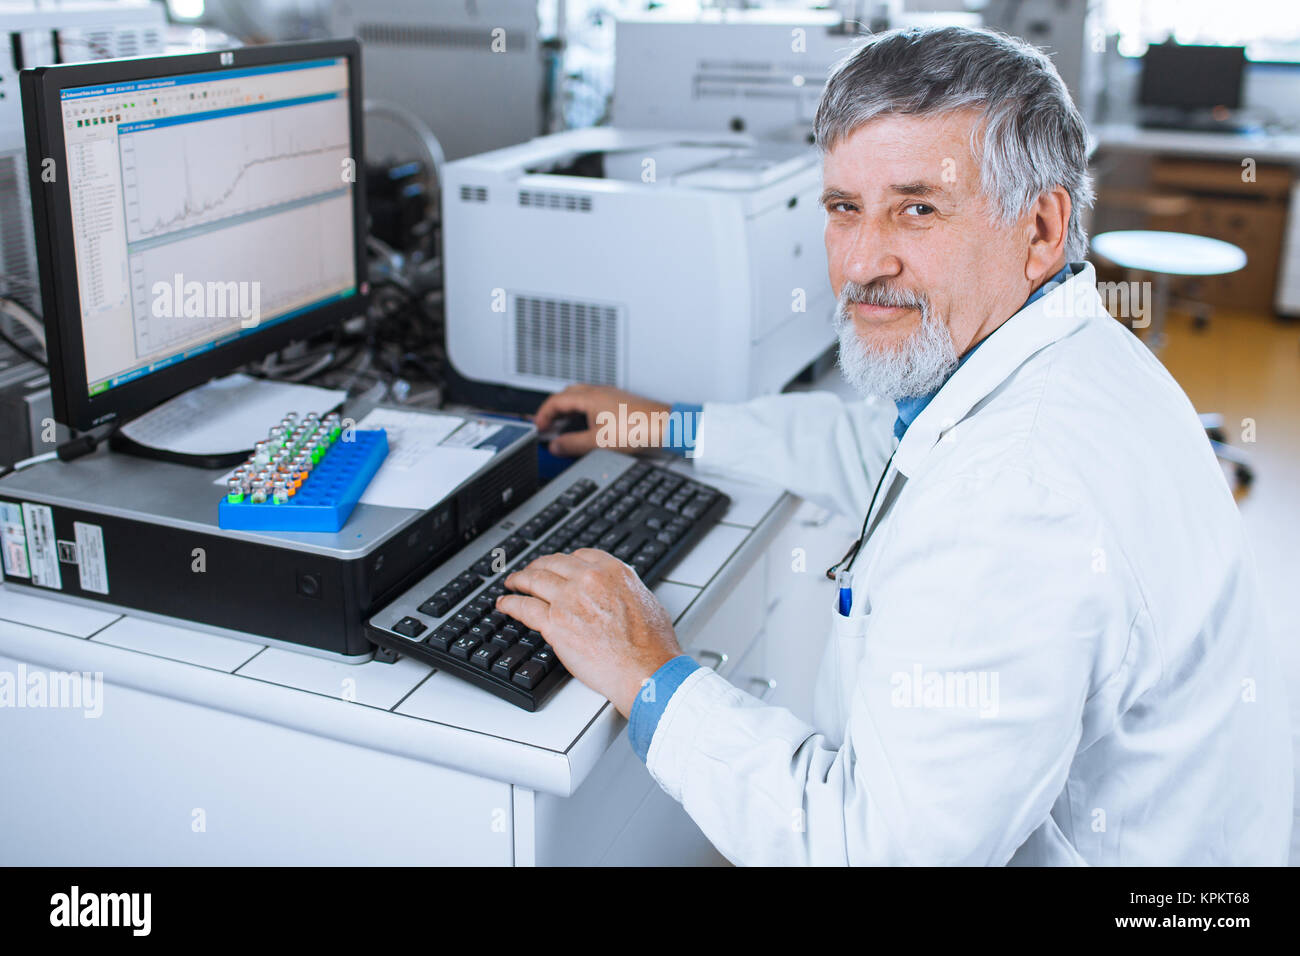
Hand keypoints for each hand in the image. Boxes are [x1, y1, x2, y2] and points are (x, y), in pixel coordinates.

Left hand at [497, 549, 681, 717]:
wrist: (645, 670)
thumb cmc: (653, 645)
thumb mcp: (647, 601)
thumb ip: (627, 590)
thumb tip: (620, 594)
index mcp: (613, 571)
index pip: (579, 556)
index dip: (564, 561)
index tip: (558, 566)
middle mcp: (588, 579)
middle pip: (552, 564)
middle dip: (537, 566)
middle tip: (529, 572)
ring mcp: (568, 600)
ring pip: (533, 580)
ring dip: (518, 580)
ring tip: (511, 583)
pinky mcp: (554, 623)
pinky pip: (523, 607)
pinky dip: (509, 603)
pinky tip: (504, 604)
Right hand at [533, 384, 670, 456]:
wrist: (665, 426)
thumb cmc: (638, 428)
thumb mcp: (597, 442)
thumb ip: (572, 444)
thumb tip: (555, 446)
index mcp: (589, 397)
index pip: (556, 400)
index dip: (543, 414)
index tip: (537, 427)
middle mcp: (599, 392)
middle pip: (566, 395)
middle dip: (553, 410)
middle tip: (546, 426)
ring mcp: (610, 396)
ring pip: (580, 398)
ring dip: (567, 412)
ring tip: (563, 428)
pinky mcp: (620, 403)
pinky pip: (592, 404)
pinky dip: (581, 413)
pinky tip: (586, 427)